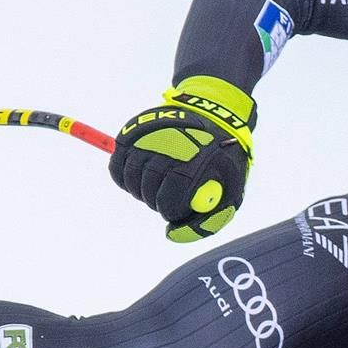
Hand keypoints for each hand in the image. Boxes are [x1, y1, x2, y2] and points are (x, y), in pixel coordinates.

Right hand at [110, 75, 255, 241]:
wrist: (211, 113)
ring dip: (141, 190)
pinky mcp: (130, 134)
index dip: (169, 210)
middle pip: (148, 191)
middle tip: (168, 195)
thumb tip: (170, 235)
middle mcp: (168, 146)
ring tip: (158, 182)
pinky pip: (117, 168)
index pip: (168, 199)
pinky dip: (126, 177)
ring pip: (130, 180)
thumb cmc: (221, 159)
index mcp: (195, 161)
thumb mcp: (231, 191)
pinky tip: (143, 174)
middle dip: (157, 201)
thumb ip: (207, 220)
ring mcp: (147, 137)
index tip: (174, 208)